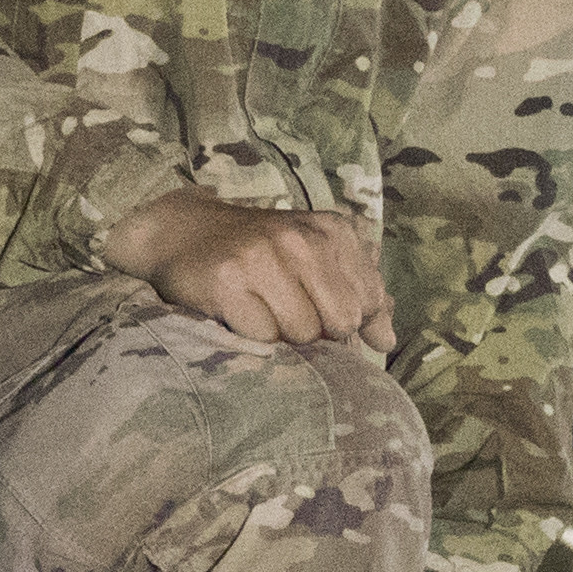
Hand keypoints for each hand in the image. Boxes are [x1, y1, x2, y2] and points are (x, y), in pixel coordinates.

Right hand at [100, 189, 389, 351]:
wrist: (187, 233)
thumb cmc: (262, 254)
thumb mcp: (319, 260)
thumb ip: (363, 297)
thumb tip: (386, 340)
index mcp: (334, 232)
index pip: (370, 303)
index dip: (347, 318)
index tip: (319, 306)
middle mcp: (303, 238)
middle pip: (340, 322)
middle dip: (318, 329)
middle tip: (288, 309)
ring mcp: (264, 257)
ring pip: (301, 332)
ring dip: (282, 333)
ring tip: (261, 308)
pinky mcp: (228, 281)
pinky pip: (262, 336)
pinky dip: (251, 334)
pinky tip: (239, 310)